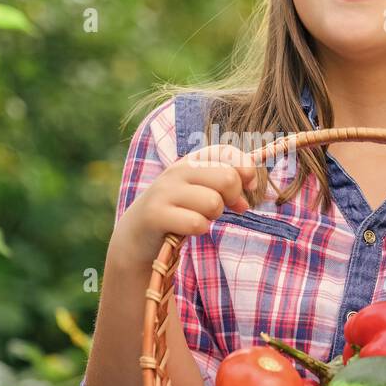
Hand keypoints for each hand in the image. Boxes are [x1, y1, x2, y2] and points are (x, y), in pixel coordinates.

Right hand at [117, 143, 258, 264]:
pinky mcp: (156, 214)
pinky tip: (188, 229)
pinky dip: (199, 230)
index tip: (250, 186)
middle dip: (232, 198)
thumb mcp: (200, 193)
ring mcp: (165, 192)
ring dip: (212, 217)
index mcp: (190, 161)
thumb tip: (246, 201)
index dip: (246, 168)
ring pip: (213, 203)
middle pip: (227, 178)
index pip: (226, 151)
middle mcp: (177, 171)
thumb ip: (225, 189)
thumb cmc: (176, 212)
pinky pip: (196, 223)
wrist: (136, 234)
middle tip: (218, 208)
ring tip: (198, 218)